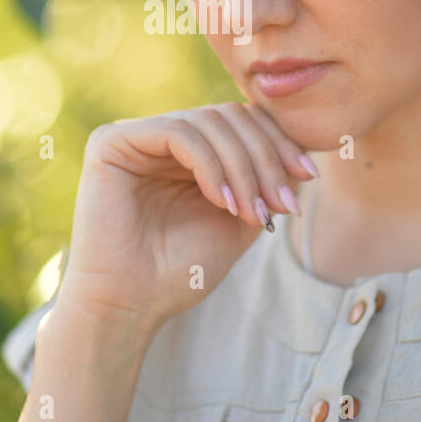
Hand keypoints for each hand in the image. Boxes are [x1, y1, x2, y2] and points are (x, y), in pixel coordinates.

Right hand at [58, 101, 315, 336]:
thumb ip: (267, 180)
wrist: (132, 306)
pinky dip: (210, 165)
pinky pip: (178, 132)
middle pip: (230, 116)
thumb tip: (304, 150)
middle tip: (283, 203)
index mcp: (189, 150)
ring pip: (209, 121)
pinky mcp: (111, 142)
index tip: (309, 176)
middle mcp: (161, 135)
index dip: (279, 142)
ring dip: (243, 167)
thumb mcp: (242, 218)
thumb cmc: (181, 270)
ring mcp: (135, 136)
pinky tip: (222, 202)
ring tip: (251, 212)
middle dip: (266, 157)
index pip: (242, 121)